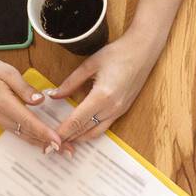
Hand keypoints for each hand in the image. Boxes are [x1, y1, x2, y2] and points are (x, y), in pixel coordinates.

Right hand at [0, 53, 61, 151]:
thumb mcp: (8, 72)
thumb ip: (24, 87)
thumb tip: (40, 100)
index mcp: (5, 103)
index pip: (29, 121)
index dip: (44, 133)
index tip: (58, 141)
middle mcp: (3, 116)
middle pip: (28, 134)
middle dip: (48, 143)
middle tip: (68, 150)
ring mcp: (1, 121)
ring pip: (24, 136)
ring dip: (42, 143)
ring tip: (60, 149)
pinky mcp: (1, 122)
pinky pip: (19, 133)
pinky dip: (32, 139)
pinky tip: (43, 142)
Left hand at [48, 33, 159, 150]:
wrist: (143, 51)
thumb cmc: (118, 53)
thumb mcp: (90, 64)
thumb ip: (71, 82)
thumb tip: (54, 95)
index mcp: (102, 96)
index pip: (77, 120)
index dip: (63, 131)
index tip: (52, 138)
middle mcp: (111, 108)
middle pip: (85, 129)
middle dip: (69, 138)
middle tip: (54, 144)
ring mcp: (118, 111)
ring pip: (96, 132)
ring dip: (80, 138)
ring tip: (66, 141)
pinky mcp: (122, 110)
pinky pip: (104, 126)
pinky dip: (91, 132)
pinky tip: (82, 132)